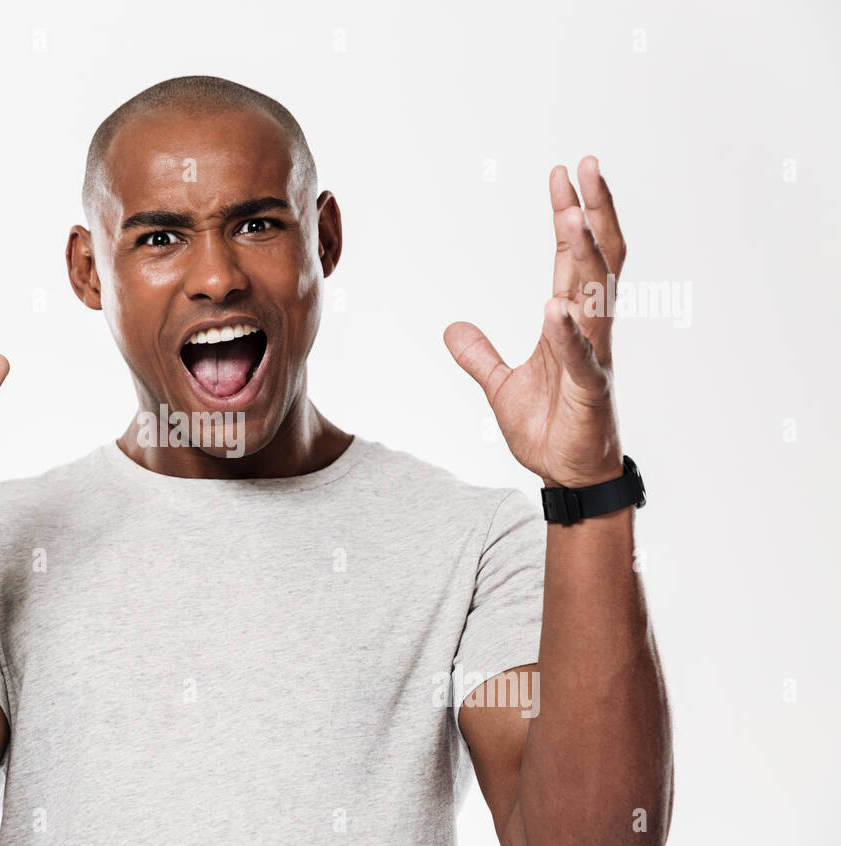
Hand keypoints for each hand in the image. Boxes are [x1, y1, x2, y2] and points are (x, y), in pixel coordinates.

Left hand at [444, 156, 625, 487]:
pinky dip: (568, 332)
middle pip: (599, 259)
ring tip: (575, 215)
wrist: (566, 475)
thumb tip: (451, 327)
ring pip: (598, 296)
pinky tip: (557, 306)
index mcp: (570, 323)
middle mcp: (589, 331)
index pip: (574, 258)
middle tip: (588, 166)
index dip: (570, 216)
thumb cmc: (548, 427)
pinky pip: (582, 357)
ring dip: (587, 255)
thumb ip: (478, 354)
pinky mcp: (590, 391)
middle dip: (594, 212)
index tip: (563, 176)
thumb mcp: (500, 385)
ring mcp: (594, 358)